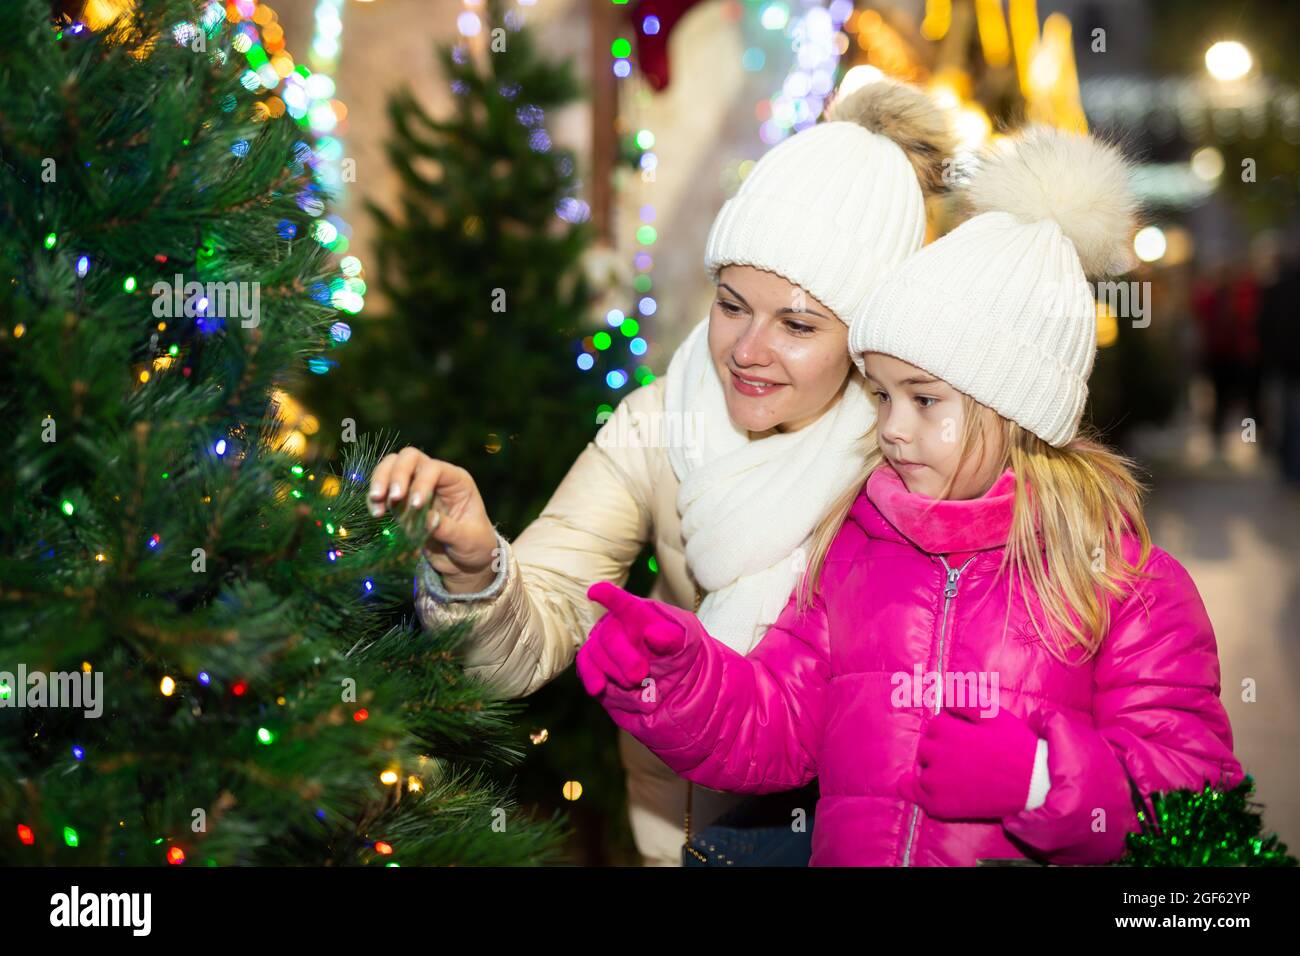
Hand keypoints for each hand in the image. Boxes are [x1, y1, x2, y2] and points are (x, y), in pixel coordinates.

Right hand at [369, 448, 497, 592]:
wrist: (465, 562)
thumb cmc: (474, 545)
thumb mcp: (467, 539)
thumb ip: (448, 528)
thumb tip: (427, 518)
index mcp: (456, 481)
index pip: (434, 468)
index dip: (422, 483)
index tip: (415, 506)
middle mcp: (435, 478)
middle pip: (409, 458)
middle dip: (396, 474)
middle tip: (391, 497)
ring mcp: (415, 487)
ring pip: (391, 467)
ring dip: (381, 481)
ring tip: (377, 502)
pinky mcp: (401, 503)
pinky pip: (384, 490)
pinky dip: (376, 498)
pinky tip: (377, 513)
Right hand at [577, 582, 688, 697]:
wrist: (666, 677)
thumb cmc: (674, 652)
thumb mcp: (683, 643)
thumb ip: (671, 638)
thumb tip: (651, 634)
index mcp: (637, 614)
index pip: (622, 602)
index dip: (608, 596)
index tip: (595, 592)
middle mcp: (615, 624)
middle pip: (609, 637)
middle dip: (623, 658)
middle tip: (640, 676)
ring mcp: (600, 642)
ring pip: (597, 654)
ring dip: (615, 673)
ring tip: (635, 685)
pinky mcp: (592, 661)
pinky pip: (585, 665)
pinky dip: (592, 677)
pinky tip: (598, 688)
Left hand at [897, 704, 1039, 819]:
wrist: (1035, 785)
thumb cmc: (1015, 746)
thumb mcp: (993, 714)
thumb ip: (963, 699)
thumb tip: (940, 693)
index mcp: (949, 733)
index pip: (935, 724)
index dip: (950, 729)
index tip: (967, 737)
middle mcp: (939, 757)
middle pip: (925, 746)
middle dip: (940, 748)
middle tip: (965, 755)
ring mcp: (938, 784)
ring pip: (922, 769)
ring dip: (933, 769)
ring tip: (959, 772)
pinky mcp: (941, 806)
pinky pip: (919, 795)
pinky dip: (922, 791)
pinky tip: (937, 787)